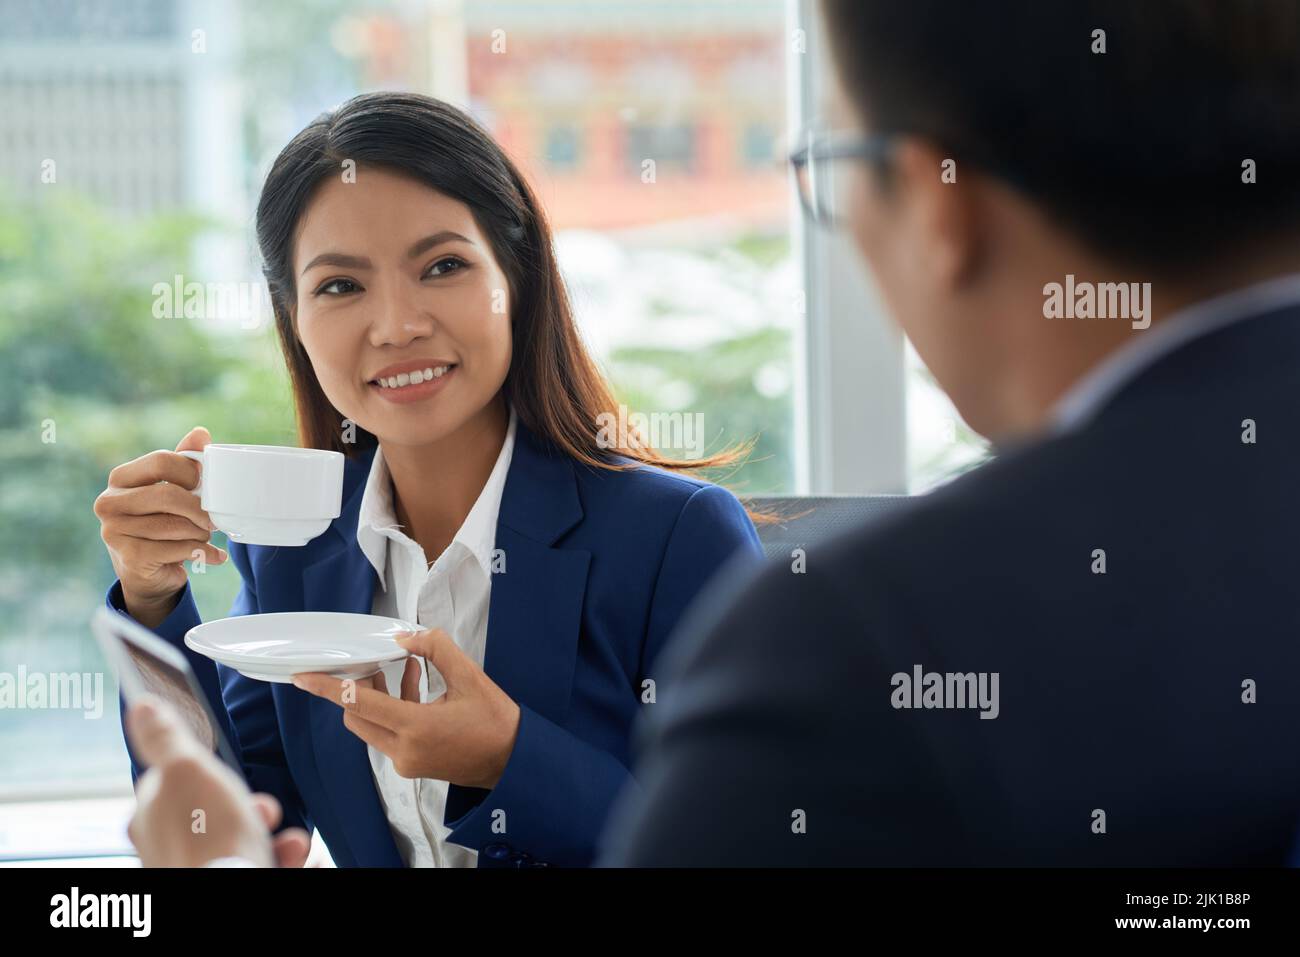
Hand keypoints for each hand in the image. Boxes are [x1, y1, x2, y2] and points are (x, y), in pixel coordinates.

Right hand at [94, 427, 227, 628]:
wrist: (147, 571)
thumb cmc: (161, 522)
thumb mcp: (171, 489)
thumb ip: (184, 462)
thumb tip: (201, 433)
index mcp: (120, 478)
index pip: (161, 461)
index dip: (191, 472)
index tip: (203, 486)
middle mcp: (109, 502)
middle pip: (169, 495)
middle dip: (199, 509)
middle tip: (213, 519)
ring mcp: (114, 531)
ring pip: (176, 525)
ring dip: (201, 533)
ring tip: (204, 536)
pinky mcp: (129, 557)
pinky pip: (178, 549)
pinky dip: (202, 552)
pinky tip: (211, 555)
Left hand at [125, 695, 310, 867]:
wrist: (231, 894)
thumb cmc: (207, 839)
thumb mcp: (188, 770)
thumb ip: (168, 739)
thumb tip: (143, 707)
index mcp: (151, 816)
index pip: (174, 780)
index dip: (206, 773)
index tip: (224, 775)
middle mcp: (167, 847)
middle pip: (216, 809)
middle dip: (250, 805)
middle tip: (261, 810)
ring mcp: (196, 865)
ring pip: (243, 836)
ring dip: (273, 832)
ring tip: (286, 840)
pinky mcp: (226, 879)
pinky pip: (262, 860)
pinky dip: (282, 855)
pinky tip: (290, 853)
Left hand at [293, 629, 521, 789]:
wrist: (513, 761)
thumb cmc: (496, 721)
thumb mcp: (470, 677)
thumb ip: (436, 649)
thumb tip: (406, 637)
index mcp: (415, 728)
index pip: (359, 703)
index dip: (328, 688)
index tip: (303, 678)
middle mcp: (403, 750)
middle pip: (357, 717)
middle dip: (356, 688)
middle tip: (371, 661)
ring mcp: (406, 761)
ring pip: (370, 726)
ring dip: (376, 697)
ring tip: (398, 666)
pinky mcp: (411, 765)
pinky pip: (387, 734)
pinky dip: (392, 709)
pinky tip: (413, 683)